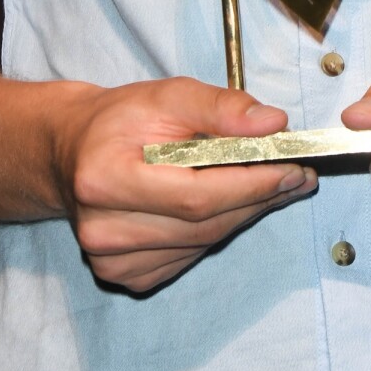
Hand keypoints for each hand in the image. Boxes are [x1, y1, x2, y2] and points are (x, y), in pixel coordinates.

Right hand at [54, 77, 316, 292]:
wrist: (71, 151)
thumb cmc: (121, 119)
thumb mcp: (167, 95)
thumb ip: (219, 107)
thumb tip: (273, 124)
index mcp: (105, 179)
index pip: (196, 195)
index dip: (251, 185)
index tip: (293, 168)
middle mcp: (103, 231)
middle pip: (204, 225)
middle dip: (258, 199)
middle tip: (299, 177)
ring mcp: (111, 261)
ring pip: (202, 244)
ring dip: (243, 215)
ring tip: (275, 186)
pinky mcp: (124, 275)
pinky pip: (189, 256)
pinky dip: (216, 230)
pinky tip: (230, 205)